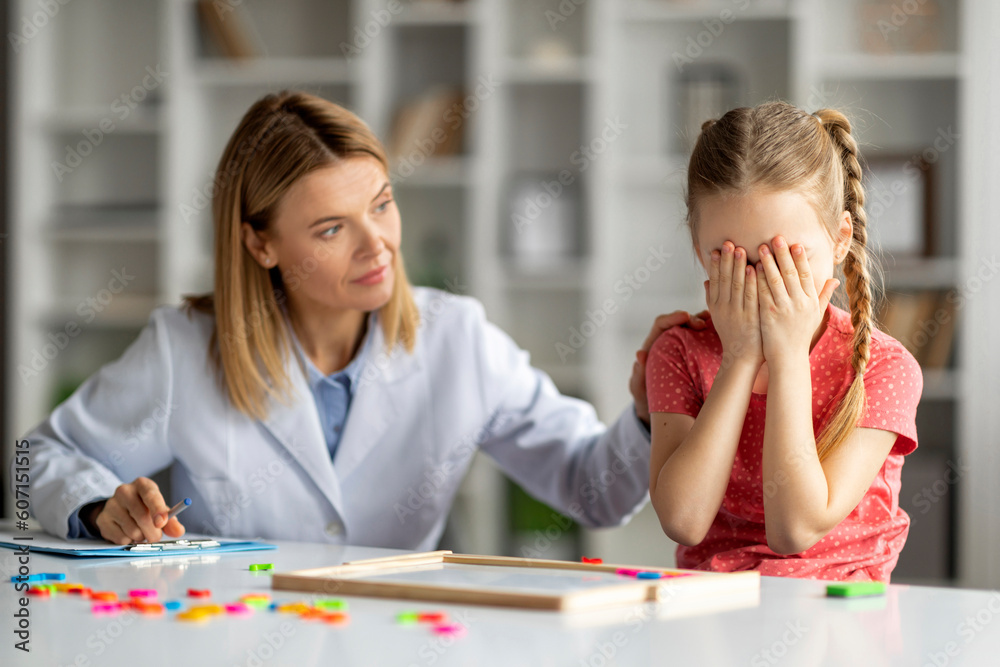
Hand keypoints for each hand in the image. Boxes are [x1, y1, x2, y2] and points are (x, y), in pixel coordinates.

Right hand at [92, 477, 185, 544]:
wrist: (120, 509)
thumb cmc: (145, 508)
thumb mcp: (160, 510)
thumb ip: (171, 521)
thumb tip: (179, 531)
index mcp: (142, 484)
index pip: (150, 495)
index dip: (157, 509)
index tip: (162, 523)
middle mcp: (124, 491)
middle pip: (142, 516)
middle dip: (153, 532)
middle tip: (156, 536)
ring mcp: (111, 505)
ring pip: (132, 530)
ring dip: (141, 537)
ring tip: (141, 532)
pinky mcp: (102, 520)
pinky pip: (121, 538)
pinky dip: (129, 541)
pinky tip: (128, 533)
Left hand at [631, 310, 708, 424]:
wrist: (656, 403)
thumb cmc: (644, 392)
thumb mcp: (639, 385)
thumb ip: (639, 372)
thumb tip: (640, 354)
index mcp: (653, 344)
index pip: (661, 324)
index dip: (672, 317)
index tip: (684, 316)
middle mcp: (668, 341)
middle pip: (680, 323)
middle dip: (692, 319)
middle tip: (703, 324)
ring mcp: (682, 347)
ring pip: (693, 329)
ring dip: (704, 324)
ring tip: (716, 323)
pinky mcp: (693, 354)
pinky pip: (702, 341)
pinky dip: (711, 336)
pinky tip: (722, 335)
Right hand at [705, 241, 763, 368]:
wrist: (741, 358)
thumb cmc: (733, 336)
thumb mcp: (719, 317)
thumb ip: (712, 298)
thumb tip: (706, 280)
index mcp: (716, 306)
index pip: (714, 281)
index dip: (715, 265)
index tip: (716, 249)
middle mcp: (724, 308)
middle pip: (724, 280)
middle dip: (726, 260)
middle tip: (728, 242)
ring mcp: (737, 312)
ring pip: (736, 285)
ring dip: (738, 266)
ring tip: (740, 249)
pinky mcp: (750, 318)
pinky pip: (750, 297)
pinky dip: (751, 282)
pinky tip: (752, 269)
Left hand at [755, 236, 838, 362]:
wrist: (788, 357)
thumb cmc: (800, 334)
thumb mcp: (816, 314)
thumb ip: (824, 295)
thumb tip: (835, 279)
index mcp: (811, 300)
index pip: (806, 274)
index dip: (800, 258)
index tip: (795, 243)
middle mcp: (799, 302)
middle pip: (790, 273)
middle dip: (783, 254)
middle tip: (775, 237)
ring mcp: (784, 308)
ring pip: (775, 280)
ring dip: (768, 262)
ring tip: (760, 247)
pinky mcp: (769, 314)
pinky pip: (763, 293)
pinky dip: (758, 279)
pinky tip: (752, 268)